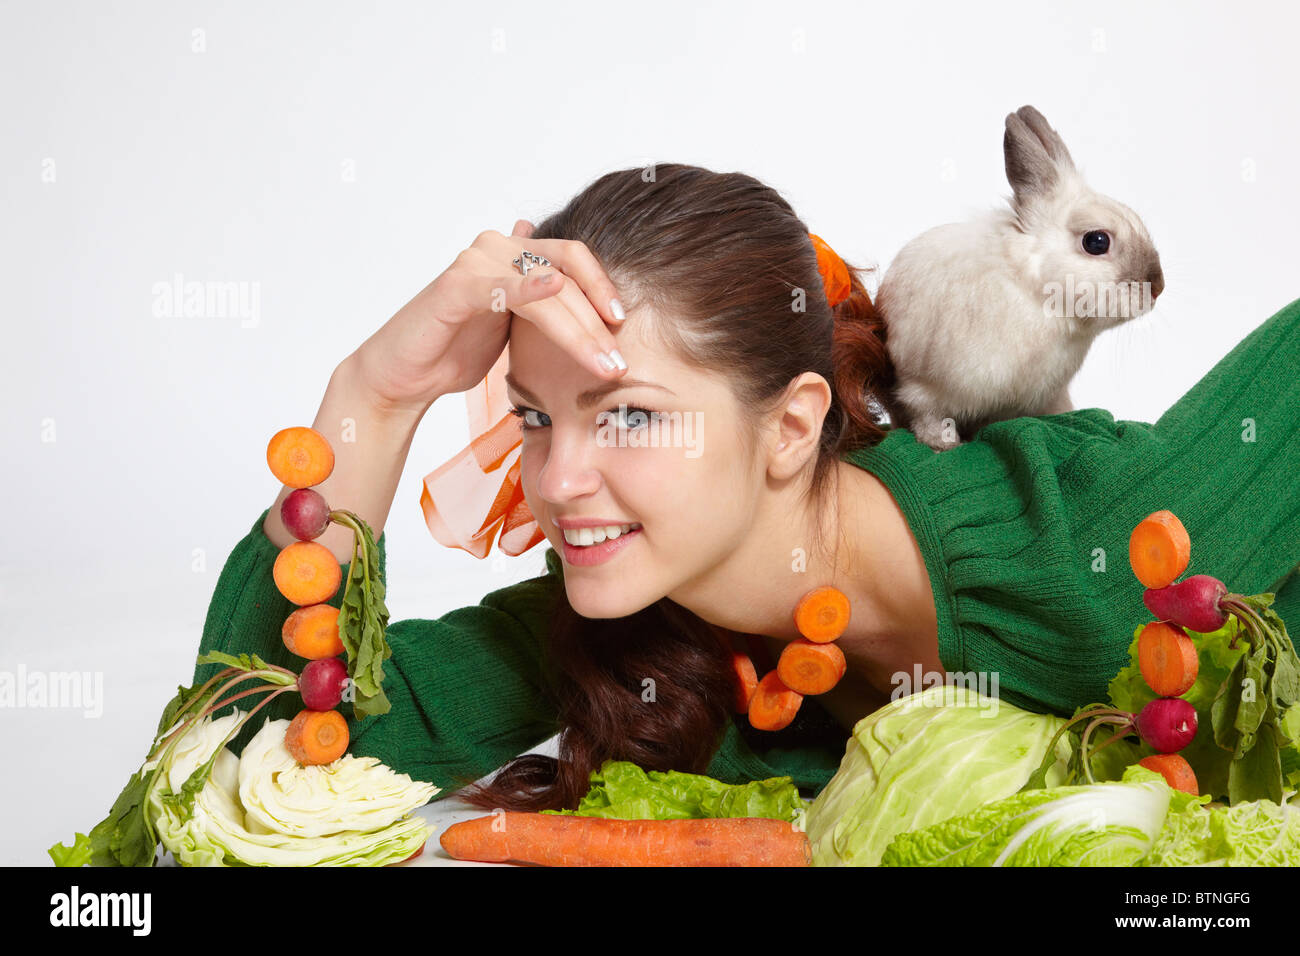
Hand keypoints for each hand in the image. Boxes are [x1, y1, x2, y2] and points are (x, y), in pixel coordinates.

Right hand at [348, 220, 626, 413]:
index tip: (625, 325)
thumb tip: (563, 278)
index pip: (575, 259)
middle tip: (620, 361)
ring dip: (579, 329)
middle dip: (599, 322)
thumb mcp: (512, 328)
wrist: (406, 376)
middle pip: (567, 276)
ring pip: (547, 290)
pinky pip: (503, 286)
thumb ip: (542, 305)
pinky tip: (552, 291)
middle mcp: (496, 248)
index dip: (604, 287)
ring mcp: (476, 263)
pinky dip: (529, 287)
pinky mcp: (457, 286)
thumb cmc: (454, 350)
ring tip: (603, 363)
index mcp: (514, 254)